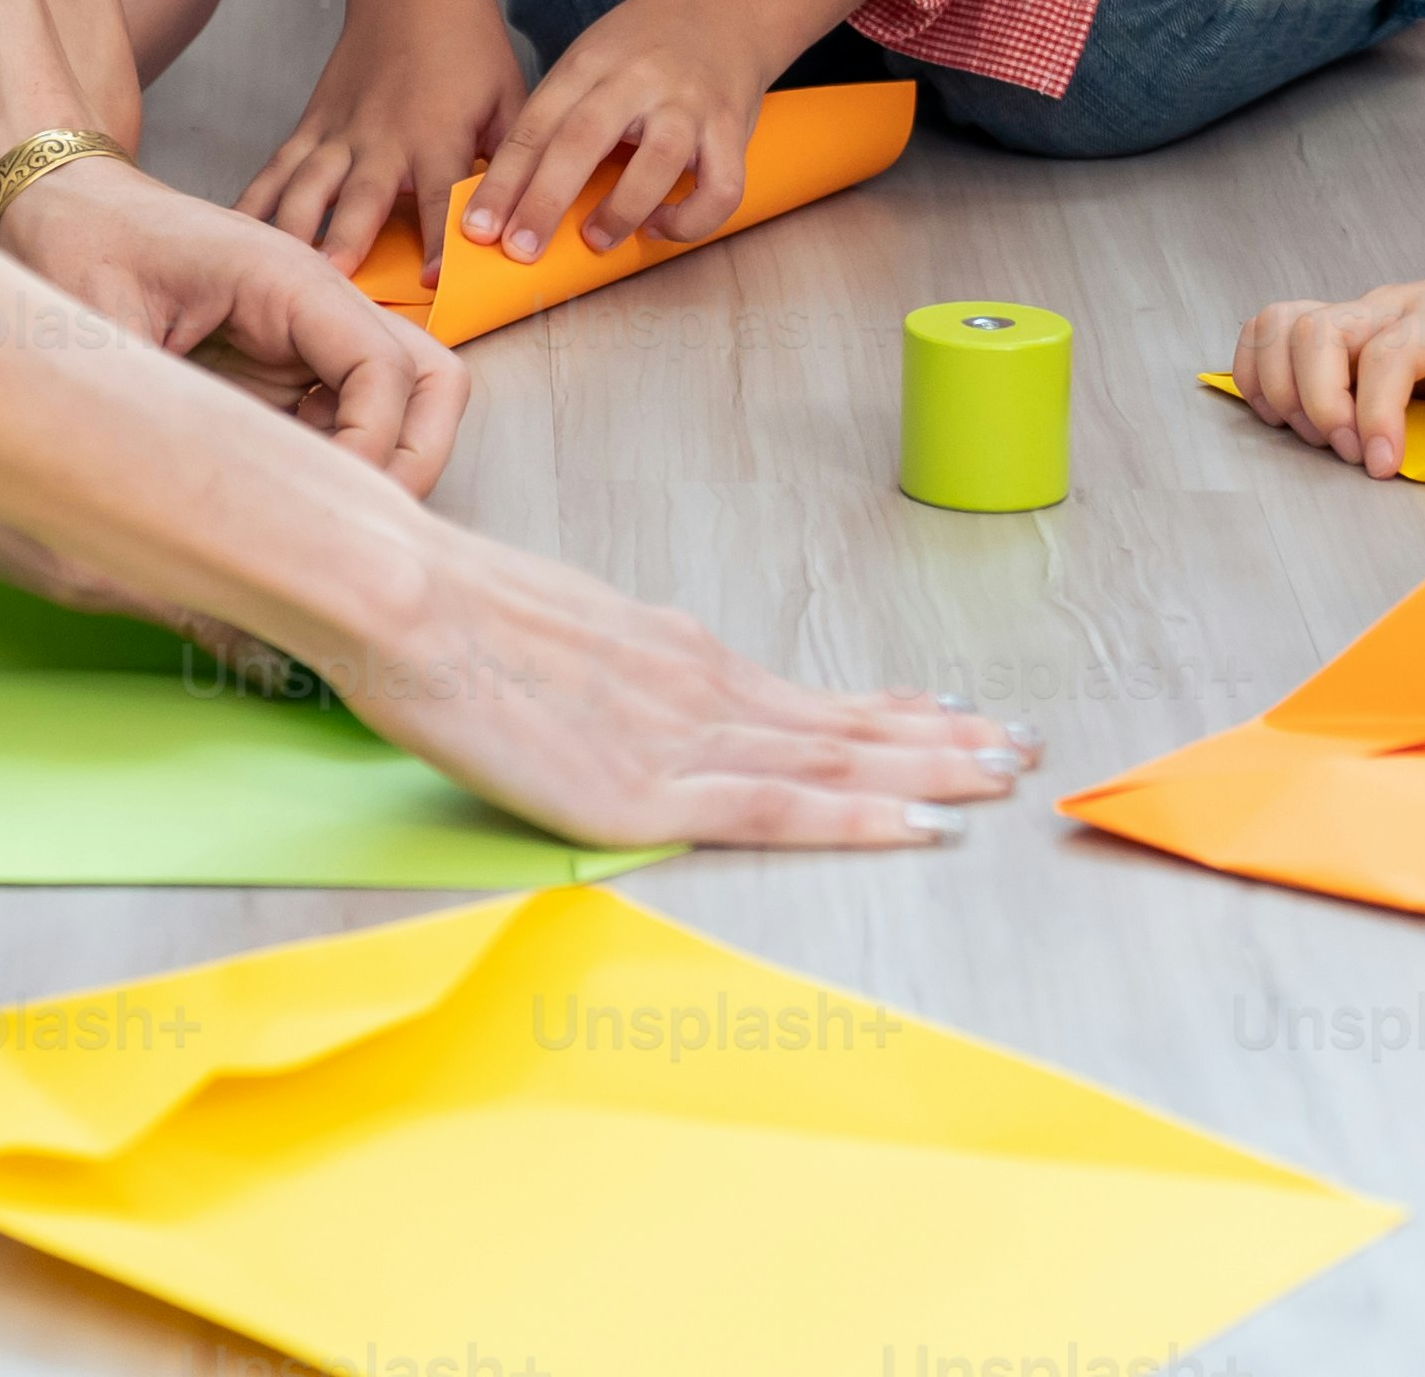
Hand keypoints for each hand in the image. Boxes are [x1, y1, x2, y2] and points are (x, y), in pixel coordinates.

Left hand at [4, 151, 465, 497]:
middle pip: (430, 383)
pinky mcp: (281, 368)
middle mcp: (317, 308)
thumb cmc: (77, 244)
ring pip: (398, 406)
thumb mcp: (101, 325)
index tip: (323, 504)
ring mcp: (305, 340)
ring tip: (307, 519)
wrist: (58, 203)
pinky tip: (270, 502)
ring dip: (375, 467)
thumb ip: (154, 405)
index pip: (389, 370)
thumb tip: (184, 507)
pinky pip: (343, 422)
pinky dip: (332, 469)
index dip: (375, 448)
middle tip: (347, 526)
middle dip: (410, 461)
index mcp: (289, 281)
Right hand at [236, 0, 517, 273]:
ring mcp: (339, 131)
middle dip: (346, 240)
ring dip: (293, 228)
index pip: (440, 198)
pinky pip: (277, 168)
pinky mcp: (311, 125)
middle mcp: (383, 138)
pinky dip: (254, 201)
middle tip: (329, 282)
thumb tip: (522, 218)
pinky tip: (235, 233)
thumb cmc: (469, 47)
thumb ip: (512, 161)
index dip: (436, 241)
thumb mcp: (508, 99)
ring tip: (274, 271)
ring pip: (307, 185)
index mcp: (437, 136)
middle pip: (362, 198)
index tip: (429, 283)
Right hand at [325, 516, 1042, 853]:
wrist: (403, 599)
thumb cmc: (449, 613)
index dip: (884, 707)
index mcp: (672, 651)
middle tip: (1021, 741)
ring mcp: (683, 736)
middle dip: (942, 734)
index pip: (801, 692)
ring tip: (1005, 775)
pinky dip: (860, 815)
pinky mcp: (652, 789)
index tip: (947, 709)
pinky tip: (920, 825)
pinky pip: (782, 806)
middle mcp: (700, 686)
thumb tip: (626, 693)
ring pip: (838, 757)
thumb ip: (606, 671)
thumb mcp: (553, 630)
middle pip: (845, 719)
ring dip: (932, 768)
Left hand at [479, 0, 797, 264]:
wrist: (726, 4)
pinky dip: (691, 220)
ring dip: (620, 211)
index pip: (535, 124)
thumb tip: (509, 194)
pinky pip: (720, 187)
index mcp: (590, 62)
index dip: (503, 180)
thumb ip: (558, 116)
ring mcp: (688, 103)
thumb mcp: (590, 59)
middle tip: (519, 248)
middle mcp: (637, 79)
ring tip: (594, 241)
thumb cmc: (644, 46)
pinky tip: (662, 227)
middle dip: (544, 201)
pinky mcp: (732, 127)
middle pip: (582, 140)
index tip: (477, 227)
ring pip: (656, 162)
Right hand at [1224, 268, 1424, 478]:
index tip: (1380, 464)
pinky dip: (1258, 371)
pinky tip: (1282, 410)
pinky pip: (1267, 327)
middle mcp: (1383, 306)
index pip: (1387, 356)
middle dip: (1320, 406)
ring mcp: (1349, 309)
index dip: (1376, 415)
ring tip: (1318, 435)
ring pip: (1282, 327)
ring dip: (1283, 390)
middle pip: (1318, 334)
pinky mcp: (1326, 319)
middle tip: (1349, 452)